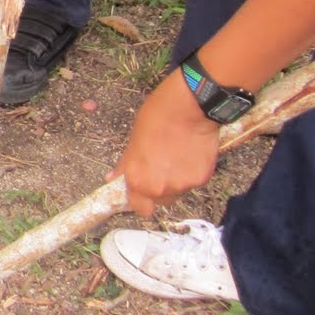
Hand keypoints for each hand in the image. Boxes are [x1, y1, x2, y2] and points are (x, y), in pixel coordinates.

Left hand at [109, 71, 221, 215]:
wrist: (188, 106)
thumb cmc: (157, 117)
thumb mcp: (133, 140)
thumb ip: (126, 165)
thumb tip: (112, 178)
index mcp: (138, 179)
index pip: (140, 208)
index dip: (141, 200)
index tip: (142, 190)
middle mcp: (159, 187)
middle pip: (160, 201)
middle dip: (159, 189)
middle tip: (161, 168)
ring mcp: (182, 184)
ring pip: (178, 191)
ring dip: (176, 180)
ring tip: (177, 156)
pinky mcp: (202, 178)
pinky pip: (194, 181)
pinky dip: (192, 172)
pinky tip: (190, 153)